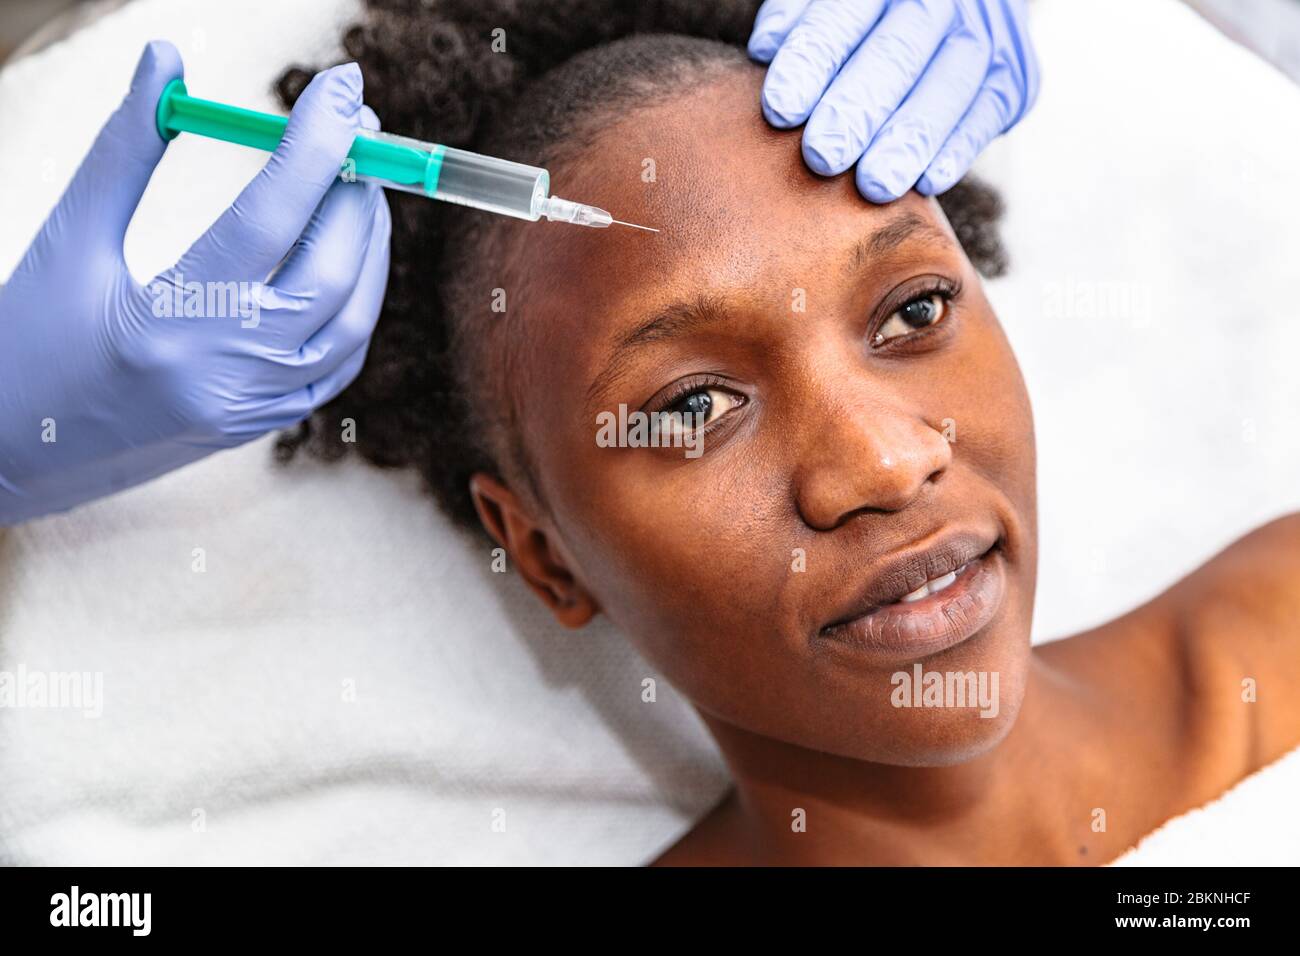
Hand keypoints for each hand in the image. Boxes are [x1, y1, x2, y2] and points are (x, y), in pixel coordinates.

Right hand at [0, 41, 390, 524]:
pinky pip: (338, 364)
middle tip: (360, 131)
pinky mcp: (261, 425)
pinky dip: (356, 304)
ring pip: (350, 322)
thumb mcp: (70, 239)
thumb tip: (169, 62)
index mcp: (168, 323)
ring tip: (359, 185)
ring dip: (368, 247)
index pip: (268, 218)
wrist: (11, 454)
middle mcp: (224, 374)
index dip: (314, 144)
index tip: (342, 86)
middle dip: (355, 191)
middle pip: (327, 272)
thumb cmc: (25, 344)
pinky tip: (348, 259)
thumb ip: (126, 149)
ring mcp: (250, 409)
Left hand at [748, 0, 1039, 201]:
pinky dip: (957, 148)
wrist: (948, 16)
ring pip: (948, 83)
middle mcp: (942, 0)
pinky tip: (926, 181)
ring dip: (909, 138)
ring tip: (873, 184)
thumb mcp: (830, 8)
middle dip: (858, 107)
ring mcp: (982, 36)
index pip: (843, 14)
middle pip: (898, 51)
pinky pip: (987, 112)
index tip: (780, 111)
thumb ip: (799, 19)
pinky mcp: (1012, 80)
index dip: (812, 61)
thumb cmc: (866, 24)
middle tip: (823, 155)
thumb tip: (768, 49)